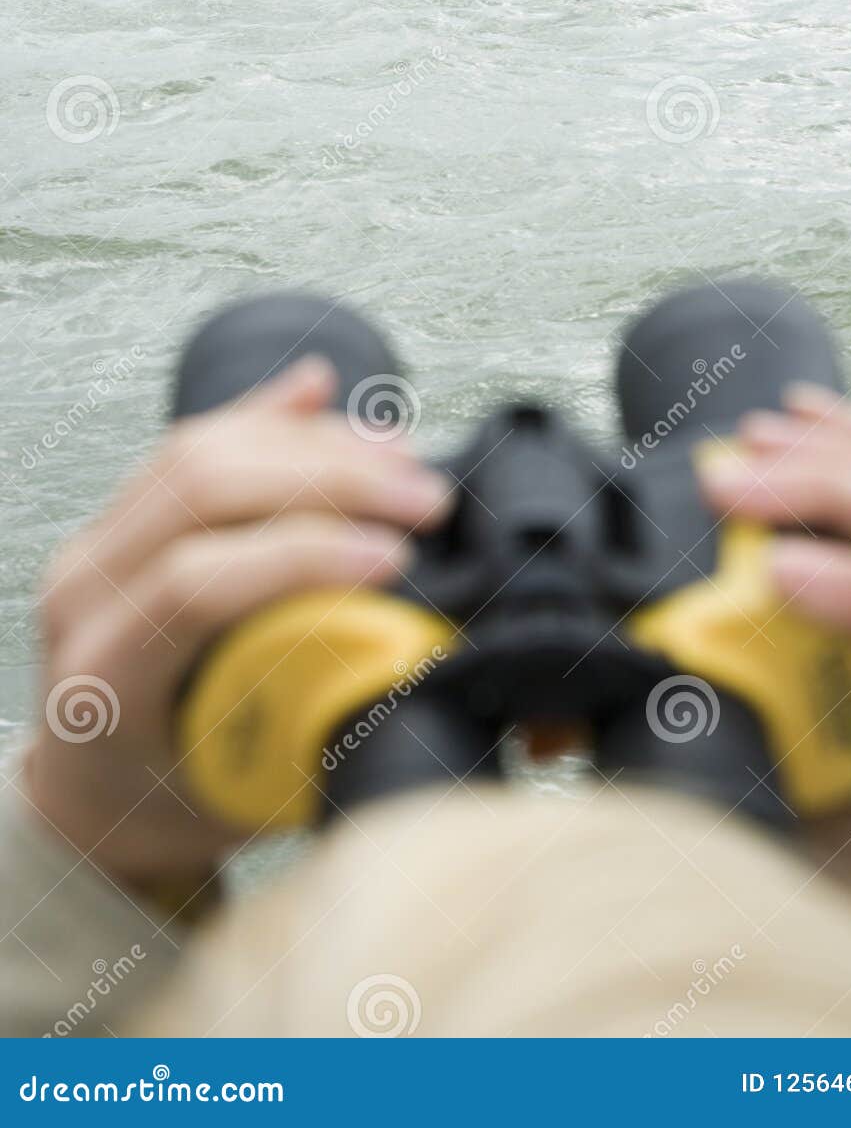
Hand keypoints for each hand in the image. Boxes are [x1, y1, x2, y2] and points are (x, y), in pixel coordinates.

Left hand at [21, 358, 451, 896]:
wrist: (92, 793)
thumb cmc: (164, 802)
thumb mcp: (239, 794)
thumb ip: (314, 733)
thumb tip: (417, 670)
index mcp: (102, 673)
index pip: (195, 583)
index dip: (300, 558)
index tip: (395, 561)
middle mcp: (86, 592)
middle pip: (201, 487)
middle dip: (330, 480)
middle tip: (425, 502)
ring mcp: (98, 542)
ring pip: (201, 447)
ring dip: (315, 442)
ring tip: (402, 458)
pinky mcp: (126, 514)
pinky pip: (195, 438)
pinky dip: (268, 413)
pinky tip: (320, 387)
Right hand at [700, 384, 850, 911]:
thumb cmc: (804, 857)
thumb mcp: (754, 851)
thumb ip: (678, 795)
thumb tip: (551, 728)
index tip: (779, 572)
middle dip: (832, 493)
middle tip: (725, 483)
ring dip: (832, 455)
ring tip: (743, 444)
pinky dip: (849, 436)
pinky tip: (795, 413)